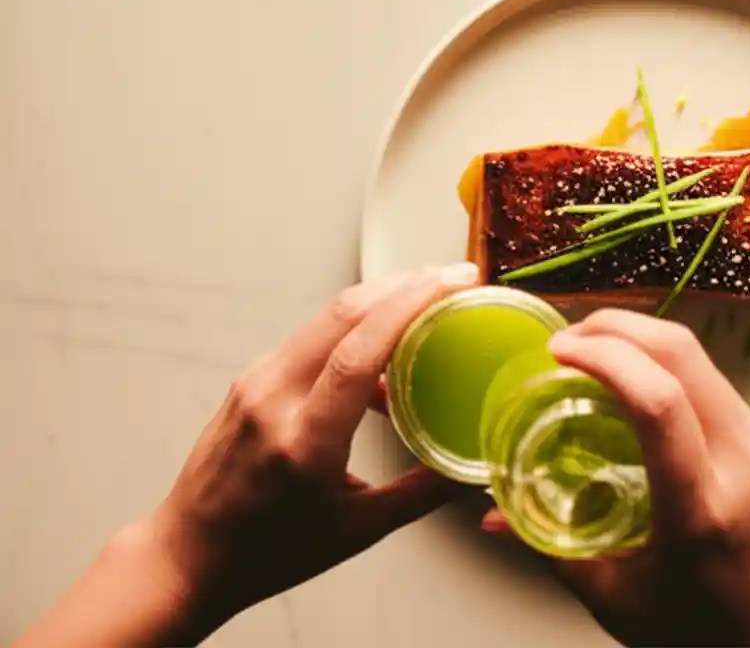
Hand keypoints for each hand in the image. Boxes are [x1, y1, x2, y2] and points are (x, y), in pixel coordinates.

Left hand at [153, 264, 478, 632]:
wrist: (189, 556)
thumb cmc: (268, 552)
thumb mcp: (359, 530)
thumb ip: (423, 492)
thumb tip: (474, 466)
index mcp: (304, 443)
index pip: (356, 354)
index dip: (405, 308)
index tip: (448, 283)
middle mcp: (272, 402)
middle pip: (341, 316)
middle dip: (401, 285)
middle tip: (450, 278)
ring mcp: (254, 385)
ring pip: (324, 320)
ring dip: (377, 302)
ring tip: (425, 304)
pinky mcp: (250, 380)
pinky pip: (309, 340)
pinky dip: (352, 330)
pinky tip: (381, 348)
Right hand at [484, 309, 749, 646]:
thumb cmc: (711, 640)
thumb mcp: (619, 601)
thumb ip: (552, 549)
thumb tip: (496, 518)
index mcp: (703, 509)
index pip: (659, 402)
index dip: (604, 358)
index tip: (558, 352)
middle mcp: (745, 466)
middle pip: (684, 355)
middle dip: (617, 327)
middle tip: (569, 339)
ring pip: (703, 361)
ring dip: (644, 342)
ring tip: (595, 356)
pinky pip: (717, 386)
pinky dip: (670, 370)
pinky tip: (637, 387)